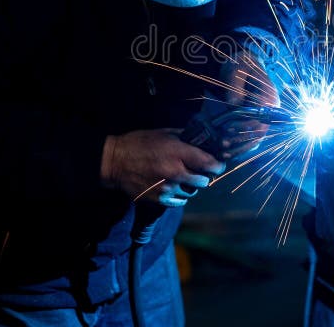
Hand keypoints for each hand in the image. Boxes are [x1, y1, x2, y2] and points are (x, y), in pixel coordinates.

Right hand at [101, 128, 225, 206]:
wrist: (115, 162)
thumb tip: (203, 140)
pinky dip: (179, 195)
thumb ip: (185, 137)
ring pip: (192, 192)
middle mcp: (175, 172)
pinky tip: (173, 186)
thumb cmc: (140, 143)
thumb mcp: (164, 133)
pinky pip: (179, 201)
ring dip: (190, 186)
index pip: (208, 163)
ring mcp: (167, 188)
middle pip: (203, 181)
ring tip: (181, 177)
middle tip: (198, 170)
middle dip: (203, 175)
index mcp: (178, 153)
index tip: (218, 164)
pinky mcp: (159, 200)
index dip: (217, 165)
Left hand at [220, 52, 279, 158]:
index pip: (260, 115)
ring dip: (240, 147)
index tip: (227, 128)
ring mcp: (264, 118)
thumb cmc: (240, 66)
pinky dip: (240, 147)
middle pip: (260, 130)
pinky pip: (251, 140)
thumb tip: (233, 104)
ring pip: (256, 139)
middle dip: (240, 139)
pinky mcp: (256, 123)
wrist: (242, 67)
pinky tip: (228, 153)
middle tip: (222, 142)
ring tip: (223, 151)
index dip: (245, 124)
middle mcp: (271, 110)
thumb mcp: (236, 70)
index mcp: (269, 95)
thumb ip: (235, 85)